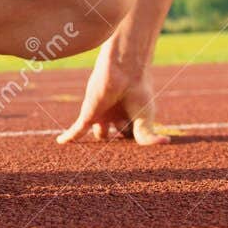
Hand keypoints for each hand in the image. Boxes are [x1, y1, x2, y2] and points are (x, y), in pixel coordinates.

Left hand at [56, 46, 178, 145]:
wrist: (124, 72)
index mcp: (132, 115)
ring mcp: (102, 114)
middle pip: (117, 135)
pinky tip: (61, 142)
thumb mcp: (145, 117)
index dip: (135, 142)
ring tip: (98, 148)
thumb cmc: (139, 92)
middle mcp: (117, 114)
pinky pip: (77, 129)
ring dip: (100, 137)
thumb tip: (165, 142)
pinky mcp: (89, 114)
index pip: (133, 134)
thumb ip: (148, 135)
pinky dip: (69, 137)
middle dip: (118, 142)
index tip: (138, 154)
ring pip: (99, 134)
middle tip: (118, 155)